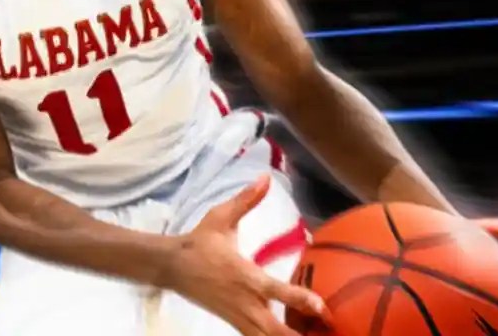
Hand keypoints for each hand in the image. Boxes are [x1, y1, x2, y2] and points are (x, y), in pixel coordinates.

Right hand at [163, 175, 327, 335]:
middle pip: (275, 330)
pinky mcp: (233, 323)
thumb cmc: (199, 241)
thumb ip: (246, 199)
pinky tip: (289, 335)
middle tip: (326, 332)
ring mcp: (238, 316)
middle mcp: (245, 301)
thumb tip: (266, 178)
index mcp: (245, 275)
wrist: (171, 265)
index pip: (277, 291)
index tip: (322, 307)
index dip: (301, 300)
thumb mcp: (221, 217)